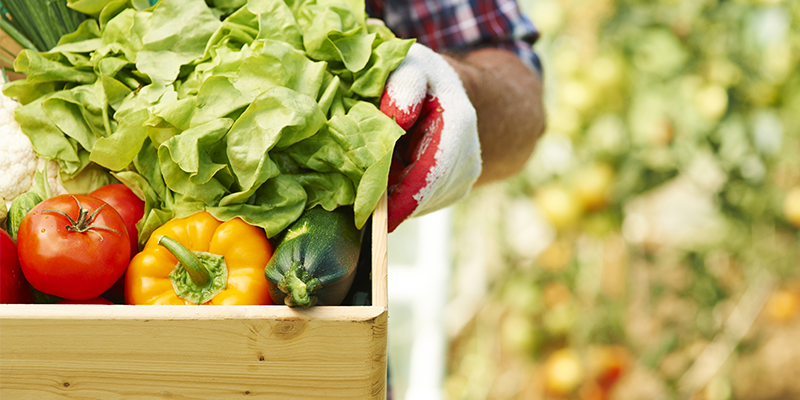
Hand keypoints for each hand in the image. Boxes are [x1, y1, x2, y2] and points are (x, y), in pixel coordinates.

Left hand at [380, 43, 480, 231]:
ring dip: (394, 198)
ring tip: (374, 175)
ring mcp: (466, 176)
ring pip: (423, 202)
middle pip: (426, 194)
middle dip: (390, 202)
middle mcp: (469, 155)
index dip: (404, 199)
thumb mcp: (408, 67)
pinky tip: (390, 175)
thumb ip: (403, 85)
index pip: (432, 172)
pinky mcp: (457, 189)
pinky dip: (401, 196)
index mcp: (458, 123)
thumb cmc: (416, 75)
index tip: (377, 218)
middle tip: (357, 202)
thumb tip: (398, 118)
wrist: (442, 90)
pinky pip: (423, 203)